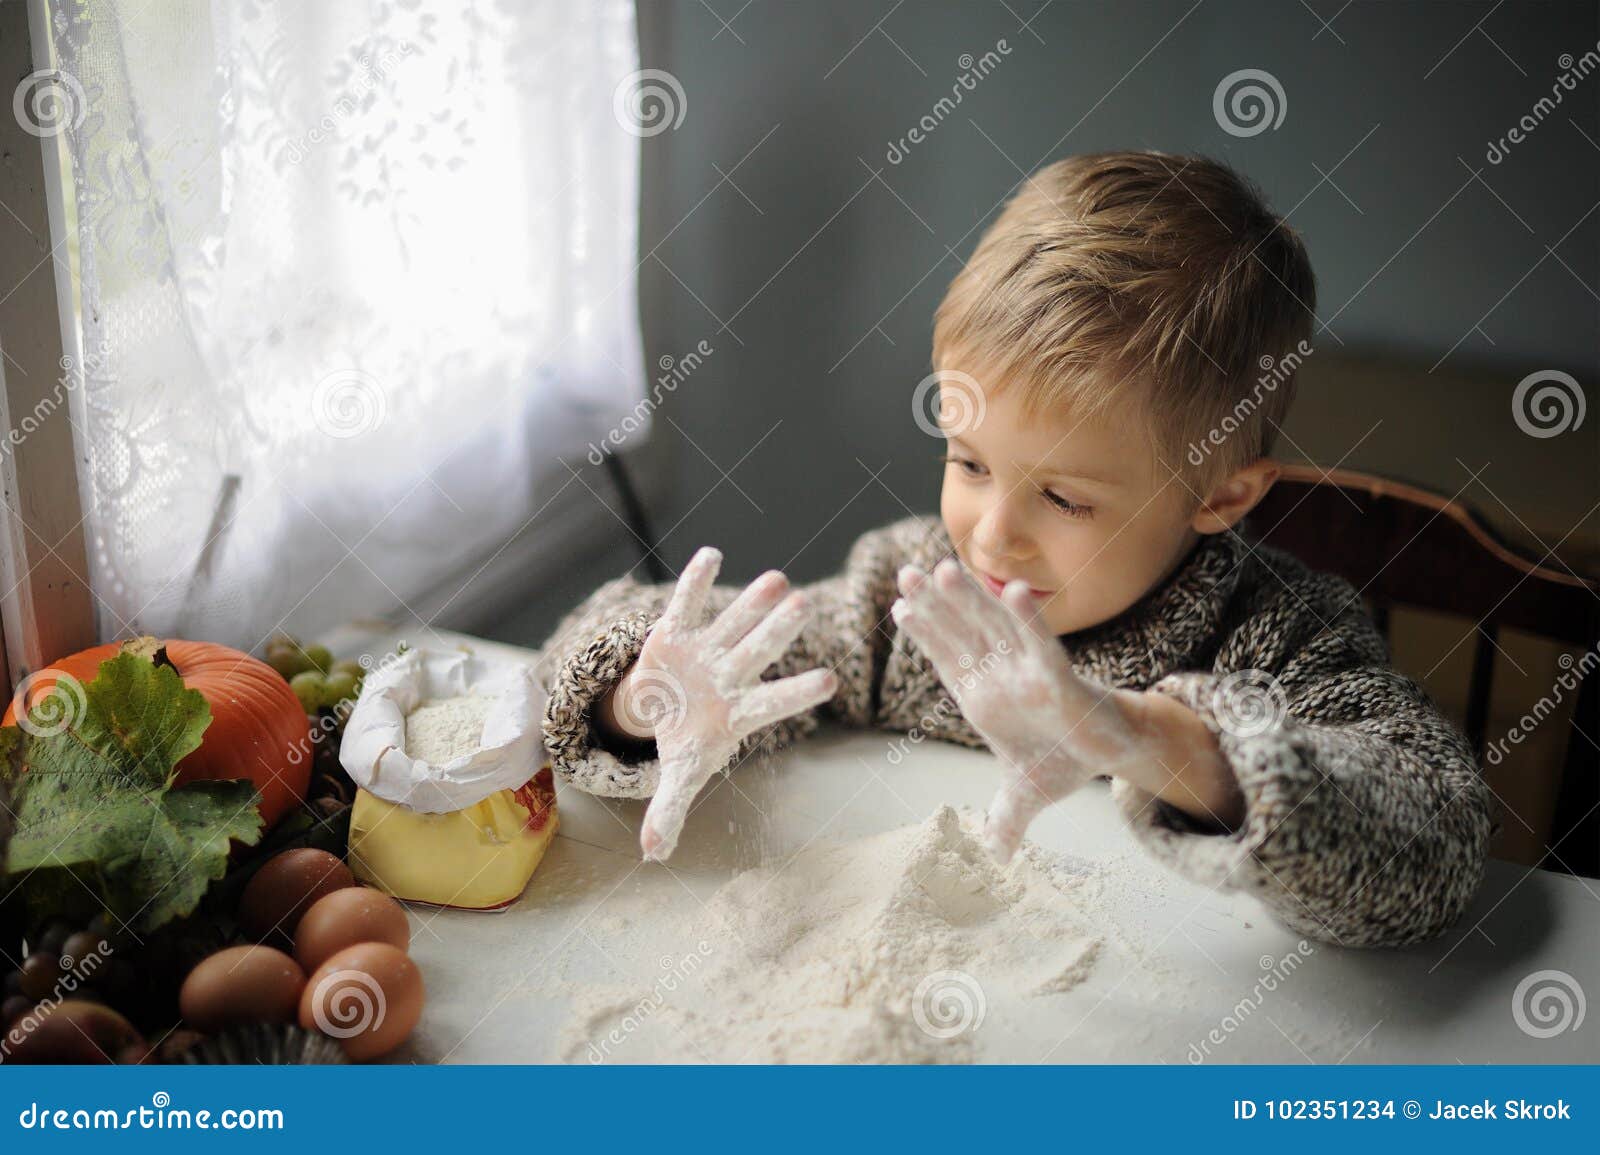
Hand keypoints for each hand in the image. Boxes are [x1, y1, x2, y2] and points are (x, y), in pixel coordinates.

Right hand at [621, 546, 838, 860]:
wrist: (662, 709)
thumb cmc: (685, 742)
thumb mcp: (678, 775)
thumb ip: (670, 811)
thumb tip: (654, 856)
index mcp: (738, 712)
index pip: (773, 701)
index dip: (797, 692)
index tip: (831, 681)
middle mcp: (731, 675)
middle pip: (759, 651)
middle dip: (779, 630)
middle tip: (804, 604)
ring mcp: (708, 650)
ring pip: (735, 621)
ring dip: (752, 601)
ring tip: (777, 579)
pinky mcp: (679, 631)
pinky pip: (688, 602)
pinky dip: (696, 580)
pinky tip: (711, 553)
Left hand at [890, 558, 1147, 863]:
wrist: (1113, 754)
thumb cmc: (1065, 760)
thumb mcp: (1025, 797)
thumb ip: (1004, 821)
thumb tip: (994, 857)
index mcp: (984, 698)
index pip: (948, 660)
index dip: (925, 634)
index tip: (900, 608)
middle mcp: (1003, 678)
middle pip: (963, 635)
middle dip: (934, 605)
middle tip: (905, 574)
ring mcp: (1029, 673)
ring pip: (994, 630)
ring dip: (969, 600)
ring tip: (941, 569)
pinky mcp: (1060, 678)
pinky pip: (1040, 644)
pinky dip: (1026, 619)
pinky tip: (1010, 591)